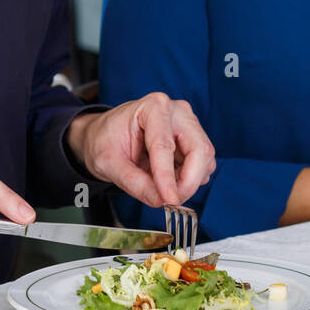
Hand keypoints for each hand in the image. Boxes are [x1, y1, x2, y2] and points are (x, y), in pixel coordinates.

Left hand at [66, 93, 214, 207]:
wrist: (105, 135)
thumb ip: (133, 182)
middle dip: (188, 182)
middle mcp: (177, 112)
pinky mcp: (193, 140)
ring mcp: (188, 125)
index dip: (167, 177)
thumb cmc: (105, 139)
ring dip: (188, 182)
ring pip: (205, 160)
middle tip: (170, 201)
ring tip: (161, 187)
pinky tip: (169, 180)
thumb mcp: (108, 163)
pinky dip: (189, 179)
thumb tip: (159, 200)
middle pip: (199, 150)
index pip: (164, 146)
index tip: (168, 200)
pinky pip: (203, 165)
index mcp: (153, 107)